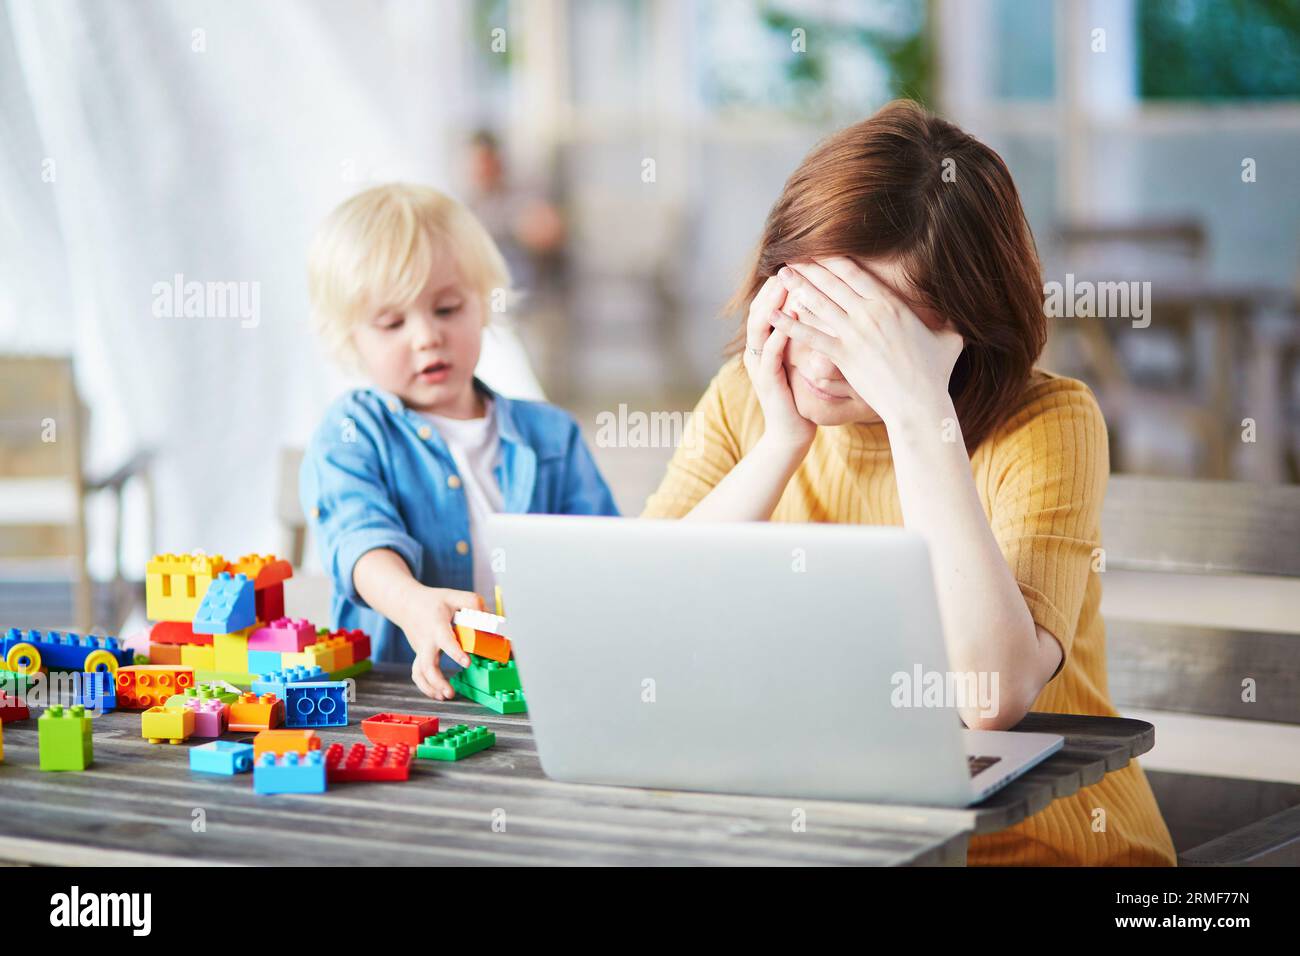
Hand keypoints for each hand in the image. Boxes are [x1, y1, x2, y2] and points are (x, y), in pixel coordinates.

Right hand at [397, 586, 482, 699]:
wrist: (406, 603)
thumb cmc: (433, 601)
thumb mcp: (454, 596)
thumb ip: (473, 603)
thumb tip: (489, 618)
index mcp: (437, 626)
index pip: (446, 641)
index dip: (456, 653)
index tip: (467, 663)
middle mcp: (427, 641)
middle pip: (427, 665)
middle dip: (437, 681)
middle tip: (450, 692)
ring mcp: (421, 651)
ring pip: (420, 673)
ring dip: (430, 688)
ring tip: (446, 696)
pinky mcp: (420, 656)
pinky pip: (418, 674)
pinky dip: (426, 686)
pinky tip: (438, 693)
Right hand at [742, 275, 816, 450]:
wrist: (793, 434)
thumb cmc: (803, 395)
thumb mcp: (803, 358)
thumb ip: (806, 333)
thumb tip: (822, 304)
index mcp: (766, 343)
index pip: (771, 303)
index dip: (782, 282)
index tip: (801, 260)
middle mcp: (758, 351)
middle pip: (761, 308)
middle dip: (775, 285)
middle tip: (791, 263)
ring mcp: (759, 366)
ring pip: (759, 327)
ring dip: (773, 305)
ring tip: (786, 284)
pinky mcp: (767, 384)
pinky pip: (768, 356)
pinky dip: (778, 337)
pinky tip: (790, 323)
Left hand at [774, 258, 963, 429]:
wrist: (920, 403)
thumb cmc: (936, 374)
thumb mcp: (950, 339)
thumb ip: (948, 322)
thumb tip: (958, 313)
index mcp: (891, 304)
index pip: (856, 273)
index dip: (834, 259)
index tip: (819, 250)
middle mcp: (870, 313)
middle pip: (833, 282)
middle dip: (810, 266)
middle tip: (790, 254)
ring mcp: (854, 333)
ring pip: (819, 303)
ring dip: (797, 286)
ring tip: (780, 274)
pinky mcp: (843, 355)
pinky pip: (810, 335)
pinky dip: (790, 324)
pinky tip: (772, 315)